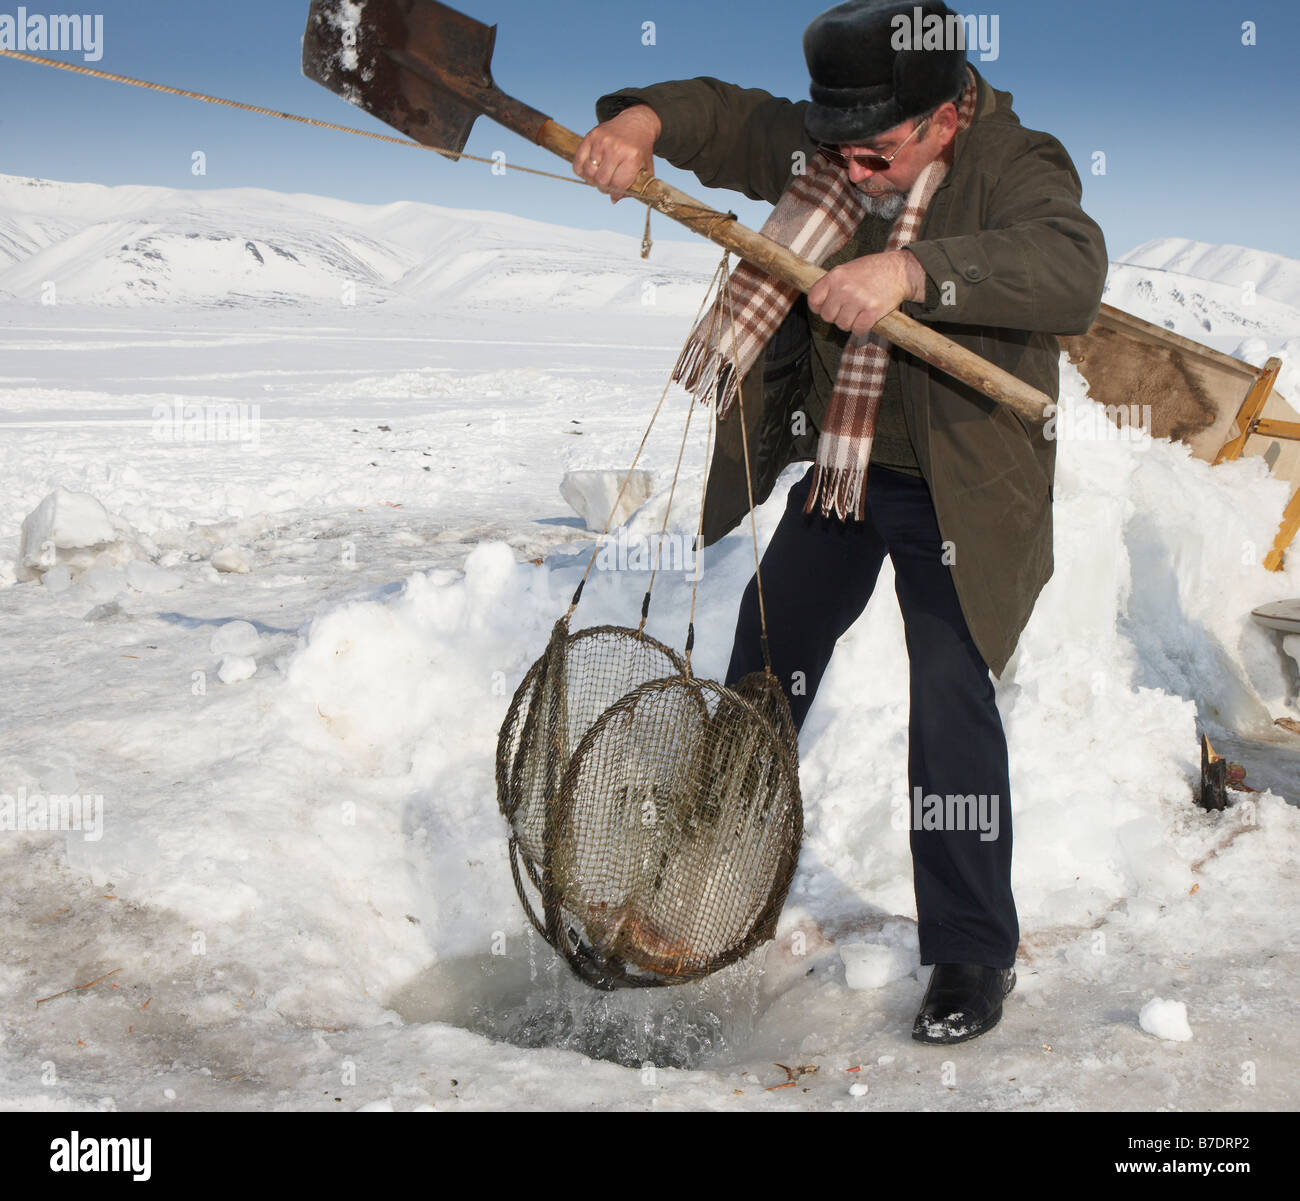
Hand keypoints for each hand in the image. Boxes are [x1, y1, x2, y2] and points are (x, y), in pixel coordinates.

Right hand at [573, 105, 660, 203]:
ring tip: (599, 177)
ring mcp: (602, 141)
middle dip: (603, 188)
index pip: (617, 185)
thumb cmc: (640, 149)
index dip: (616, 193)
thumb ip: (634, 187)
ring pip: (589, 172)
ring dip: (592, 179)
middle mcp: (616, 148)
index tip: (615, 193)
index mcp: (632, 158)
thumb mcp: (645, 168)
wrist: (636, 122)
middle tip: (607, 185)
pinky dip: (581, 171)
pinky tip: (589, 170)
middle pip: (601, 180)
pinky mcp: (591, 136)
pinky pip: (578, 162)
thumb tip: (614, 200)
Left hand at [806, 250, 926, 336]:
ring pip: (842, 325)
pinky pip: (858, 330)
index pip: (814, 300)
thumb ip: (832, 284)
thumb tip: (818, 303)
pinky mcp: (872, 311)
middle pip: (828, 316)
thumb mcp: (848, 269)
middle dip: (836, 316)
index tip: (828, 307)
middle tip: (848, 309)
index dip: (819, 307)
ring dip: (850, 323)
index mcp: (835, 276)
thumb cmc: (873, 270)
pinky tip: (867, 318)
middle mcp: (844, 288)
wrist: (900, 271)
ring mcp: (858, 300)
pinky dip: (861, 328)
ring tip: (859, 312)